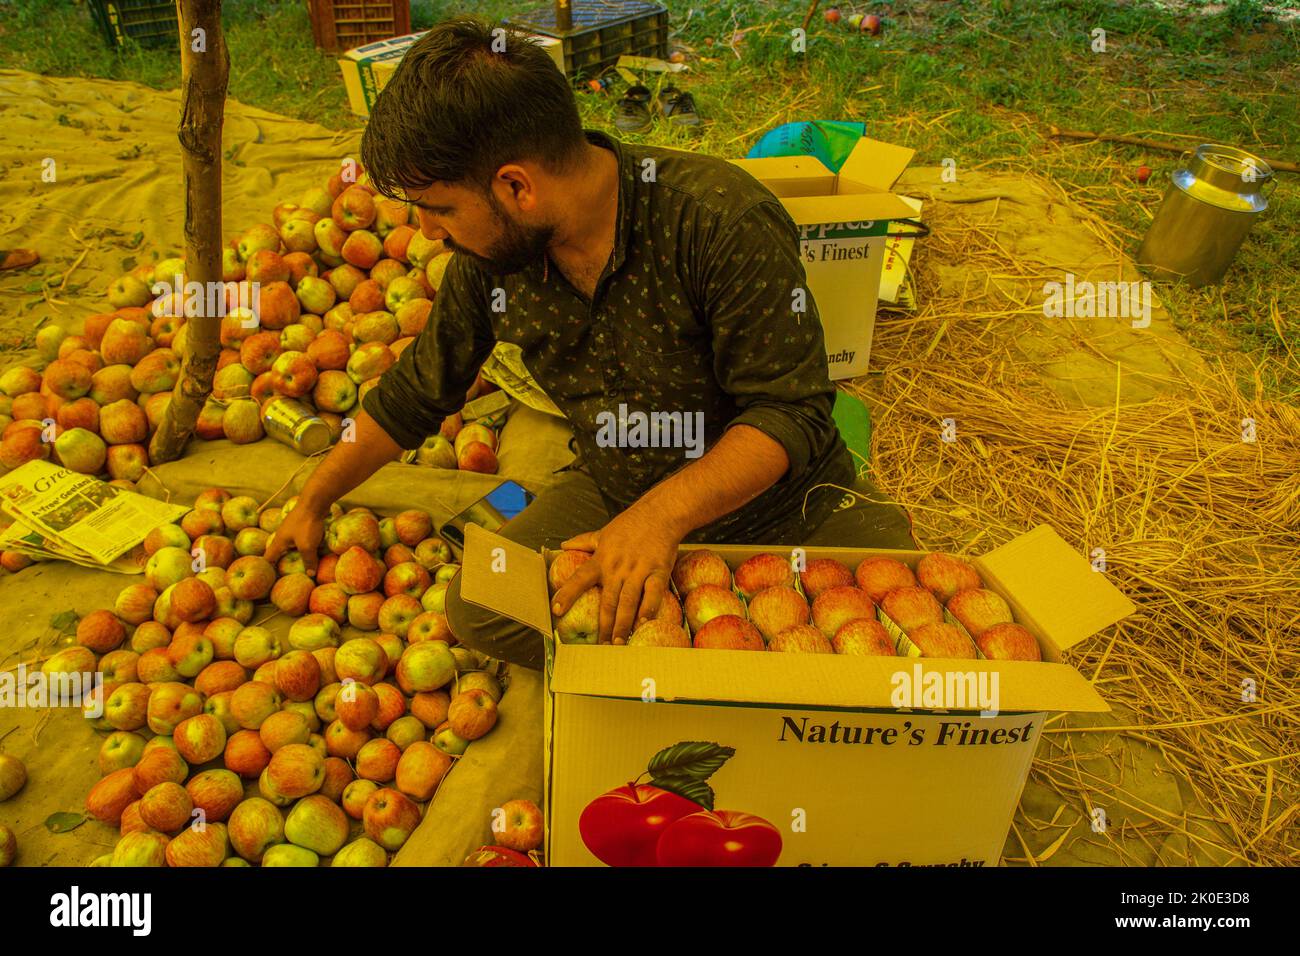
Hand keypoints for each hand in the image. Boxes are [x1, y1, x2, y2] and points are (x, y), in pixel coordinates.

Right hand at [264, 500, 326, 575]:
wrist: (315, 501)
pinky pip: (302, 539)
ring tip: (300, 564)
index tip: (269, 579)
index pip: (268, 558)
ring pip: (292, 545)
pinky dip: (305, 545)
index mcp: (279, 541)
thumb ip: (308, 560)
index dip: (267, 569)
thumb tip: (311, 575)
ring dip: (295, 553)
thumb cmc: (307, 524)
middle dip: (282, 562)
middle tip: (287, 574)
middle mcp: (283, 535)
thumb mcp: (307, 546)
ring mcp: (293, 529)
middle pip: (279, 551)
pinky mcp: (302, 525)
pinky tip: (314, 549)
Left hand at [551, 505, 683, 644]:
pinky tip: (642, 625)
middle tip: (599, 645)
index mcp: (601, 558)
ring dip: (621, 624)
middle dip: (602, 625)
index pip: (579, 578)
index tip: (556, 610)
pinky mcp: (658, 572)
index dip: (567, 594)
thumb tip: (563, 545)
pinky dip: (647, 610)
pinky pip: (652, 595)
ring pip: (627, 602)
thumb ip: (584, 541)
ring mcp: (638, 570)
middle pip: (606, 600)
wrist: (660, 514)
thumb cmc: (631, 524)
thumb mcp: (603, 532)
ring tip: (617, 642)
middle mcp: (617, 567)